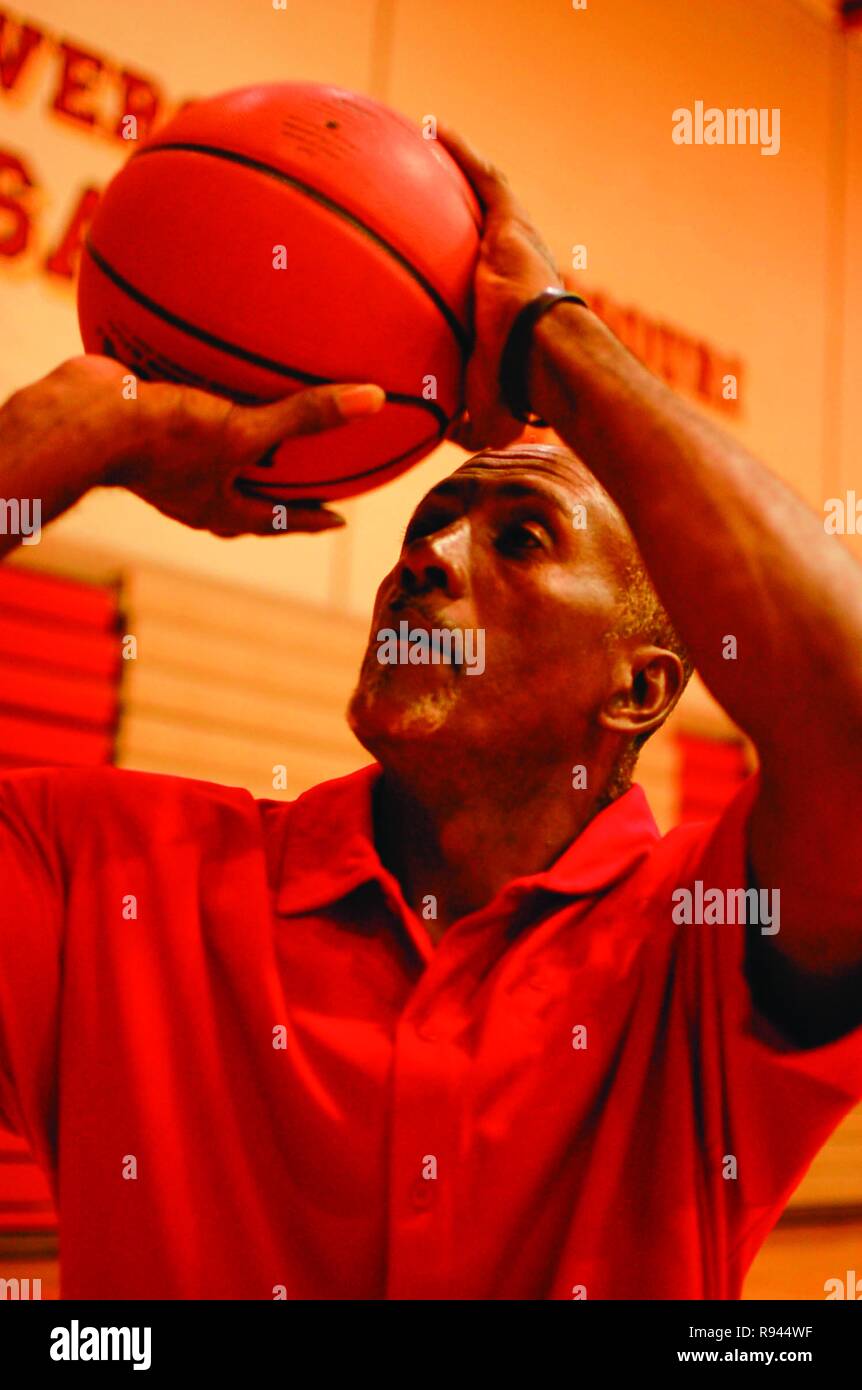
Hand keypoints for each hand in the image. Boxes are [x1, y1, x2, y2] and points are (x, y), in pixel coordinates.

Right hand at [26, 355, 385, 535]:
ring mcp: (167, 458)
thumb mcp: (245, 432)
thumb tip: (373, 400)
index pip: (278, 521)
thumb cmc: (163, 442)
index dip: (310, 520)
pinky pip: (186, 408)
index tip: (338, 519)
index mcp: (218, 509)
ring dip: (241, 436)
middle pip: (247, 493)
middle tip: (311, 473)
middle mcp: (193, 490)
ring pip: (215, 450)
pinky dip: (206, 392)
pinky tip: (216, 362)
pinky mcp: (146, 422)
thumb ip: (307, 417)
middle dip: (278, 485)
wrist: (81, 421)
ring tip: (268, 414)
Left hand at [437, 125, 563, 452]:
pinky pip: (484, 180)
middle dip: (469, 221)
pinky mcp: (513, 226)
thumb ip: (466, 421)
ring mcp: (517, 245)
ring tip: (433, 148)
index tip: (449, 277)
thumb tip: (445, 437)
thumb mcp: (488, 414)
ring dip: (466, 175)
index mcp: (508, 313)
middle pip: (486, 236)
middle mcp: (517, 271)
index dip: (470, 280)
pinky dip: (462, 155)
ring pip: (489, 201)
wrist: (540, 358)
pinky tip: (434, 130)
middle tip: (436, 205)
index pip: (486, 291)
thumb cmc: (520, 390)